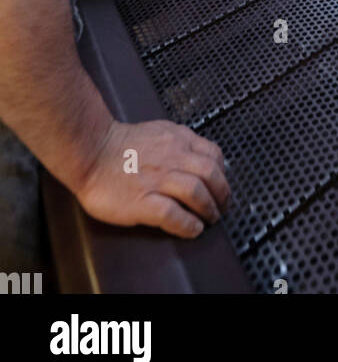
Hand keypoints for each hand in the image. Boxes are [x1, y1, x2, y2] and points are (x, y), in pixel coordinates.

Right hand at [74, 119, 229, 238]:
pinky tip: (191, 229)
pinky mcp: (141, 201)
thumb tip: (198, 158)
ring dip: (208, 210)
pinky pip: (172, 214)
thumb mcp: (159, 132)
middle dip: (222, 195)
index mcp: (177, 140)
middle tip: (220, 209)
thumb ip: (179, 143)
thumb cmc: (121, 146)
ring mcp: (157, 179)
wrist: (91, 151)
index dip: (222, 173)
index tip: (221, 187)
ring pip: (196, 192)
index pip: (213, 154)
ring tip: (208, 221)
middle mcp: (172, 157)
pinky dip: (187, 224)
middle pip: (210, 174)